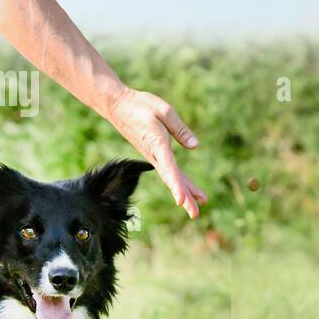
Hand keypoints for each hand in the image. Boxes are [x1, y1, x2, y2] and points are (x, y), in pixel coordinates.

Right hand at [109, 87, 206, 218]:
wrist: (118, 106)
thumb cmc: (141, 105)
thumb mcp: (164, 111)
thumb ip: (180, 129)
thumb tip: (196, 146)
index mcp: (158, 144)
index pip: (169, 168)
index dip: (176, 185)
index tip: (181, 201)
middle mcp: (155, 154)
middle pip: (171, 179)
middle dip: (184, 197)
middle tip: (195, 214)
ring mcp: (153, 155)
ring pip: (171, 177)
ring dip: (185, 191)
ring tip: (200, 204)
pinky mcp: (154, 153)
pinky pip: (169, 170)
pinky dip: (180, 181)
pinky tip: (189, 188)